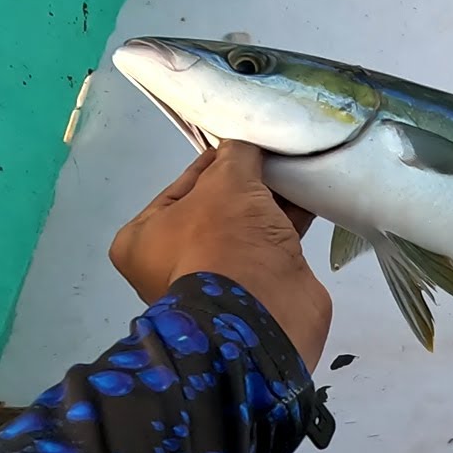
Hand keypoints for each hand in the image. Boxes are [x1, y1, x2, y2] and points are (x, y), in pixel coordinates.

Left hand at [109, 140, 329, 366]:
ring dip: (271, 200)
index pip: (182, 185)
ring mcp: (217, 277)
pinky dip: (289, 220)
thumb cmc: (223, 240)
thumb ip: (236, 156)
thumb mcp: (226, 181)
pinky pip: (272, 242)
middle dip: (247, 181)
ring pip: (247, 225)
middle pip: (217, 205)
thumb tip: (244, 148)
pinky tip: (309, 193)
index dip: (215, 161)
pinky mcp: (257, 286)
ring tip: (296, 168)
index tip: (243, 143)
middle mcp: (174, 262)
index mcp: (144, 239)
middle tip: (273, 154)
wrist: (262, 309)